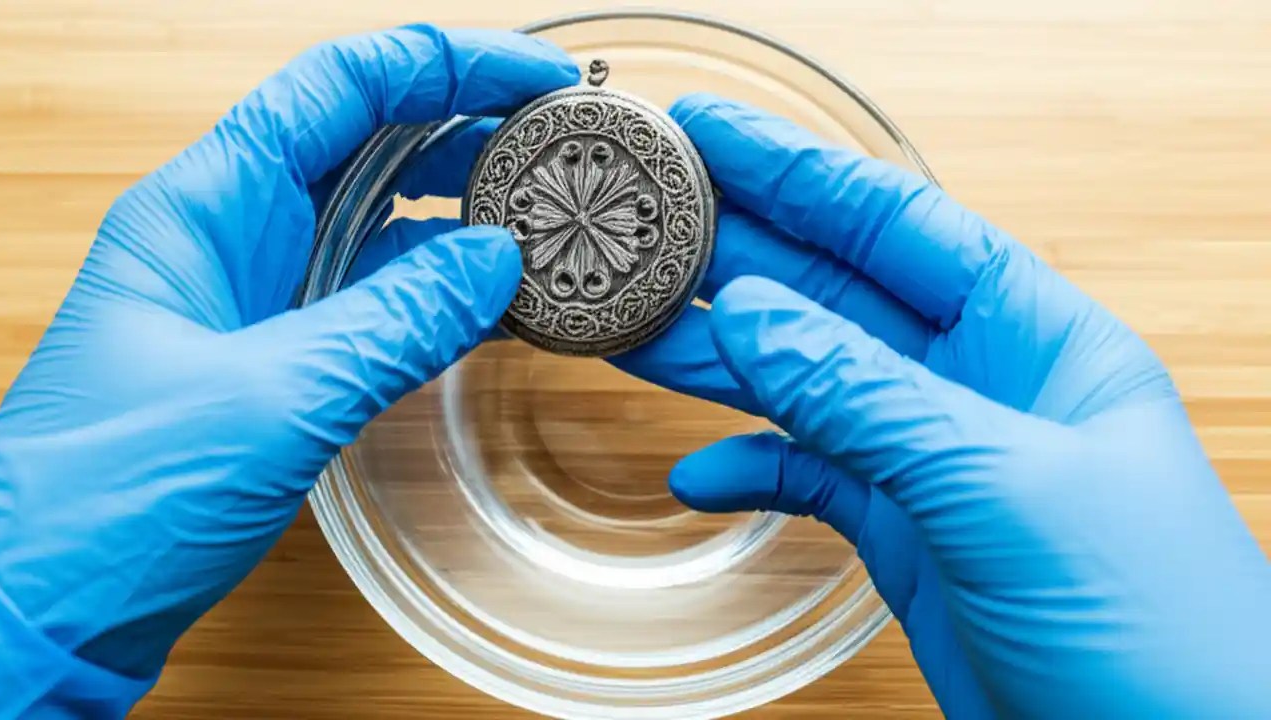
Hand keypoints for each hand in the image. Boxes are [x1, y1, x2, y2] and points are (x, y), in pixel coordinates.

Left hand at [0, 25, 575, 714]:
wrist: (43, 609)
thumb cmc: (109, 496)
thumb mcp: (274, 395)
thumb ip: (396, 321)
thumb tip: (496, 261)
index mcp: (207, 205)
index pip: (337, 88)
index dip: (439, 65)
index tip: (529, 74)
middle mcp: (232, 236)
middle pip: (364, 145)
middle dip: (462, 134)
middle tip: (555, 148)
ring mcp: (254, 301)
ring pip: (373, 227)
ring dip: (455, 220)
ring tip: (541, 223)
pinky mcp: (274, 364)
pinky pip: (370, 304)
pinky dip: (434, 299)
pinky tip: (492, 306)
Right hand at [614, 95, 1270, 717]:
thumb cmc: (1152, 626)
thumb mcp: (1000, 483)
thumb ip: (870, 396)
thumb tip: (752, 316)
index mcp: (1034, 336)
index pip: (901, 224)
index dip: (801, 174)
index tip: (712, 139)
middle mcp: (978, 386)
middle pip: (837, 295)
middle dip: (741, 259)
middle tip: (644, 230)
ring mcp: (934, 462)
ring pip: (807, 384)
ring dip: (723, 361)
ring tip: (635, 332)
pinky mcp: (903, 536)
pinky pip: (809, 479)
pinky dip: (753, 471)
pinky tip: (702, 474)